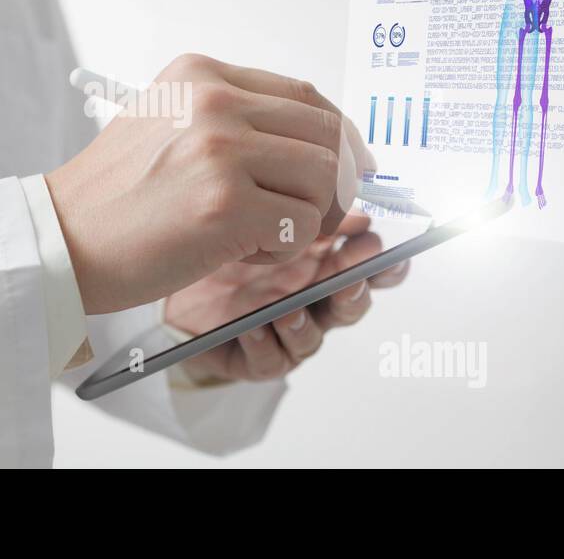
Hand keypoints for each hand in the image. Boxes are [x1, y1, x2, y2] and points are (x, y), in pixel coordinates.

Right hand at [46, 53, 366, 314]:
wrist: (62, 240)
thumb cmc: (114, 196)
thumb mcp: (168, 124)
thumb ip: (235, 120)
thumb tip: (321, 143)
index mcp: (201, 73)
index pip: (304, 95)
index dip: (339, 136)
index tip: (349, 167)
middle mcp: (212, 99)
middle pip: (325, 133)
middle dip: (336, 182)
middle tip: (316, 215)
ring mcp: (220, 148)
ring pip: (322, 178)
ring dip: (305, 218)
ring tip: (257, 234)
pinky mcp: (225, 202)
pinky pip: (300, 224)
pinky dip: (283, 249)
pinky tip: (239, 252)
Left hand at [164, 212, 409, 383]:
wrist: (175, 272)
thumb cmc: (224, 241)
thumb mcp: (263, 216)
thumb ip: (309, 212)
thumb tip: (352, 204)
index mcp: (321, 263)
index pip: (368, 268)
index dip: (385, 265)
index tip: (387, 251)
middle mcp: (310, 298)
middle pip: (349, 304)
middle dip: (354, 292)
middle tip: (351, 277)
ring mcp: (285, 330)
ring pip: (312, 338)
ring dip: (305, 326)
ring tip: (290, 311)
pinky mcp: (255, 356)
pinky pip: (269, 359)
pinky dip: (265, 346)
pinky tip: (253, 329)